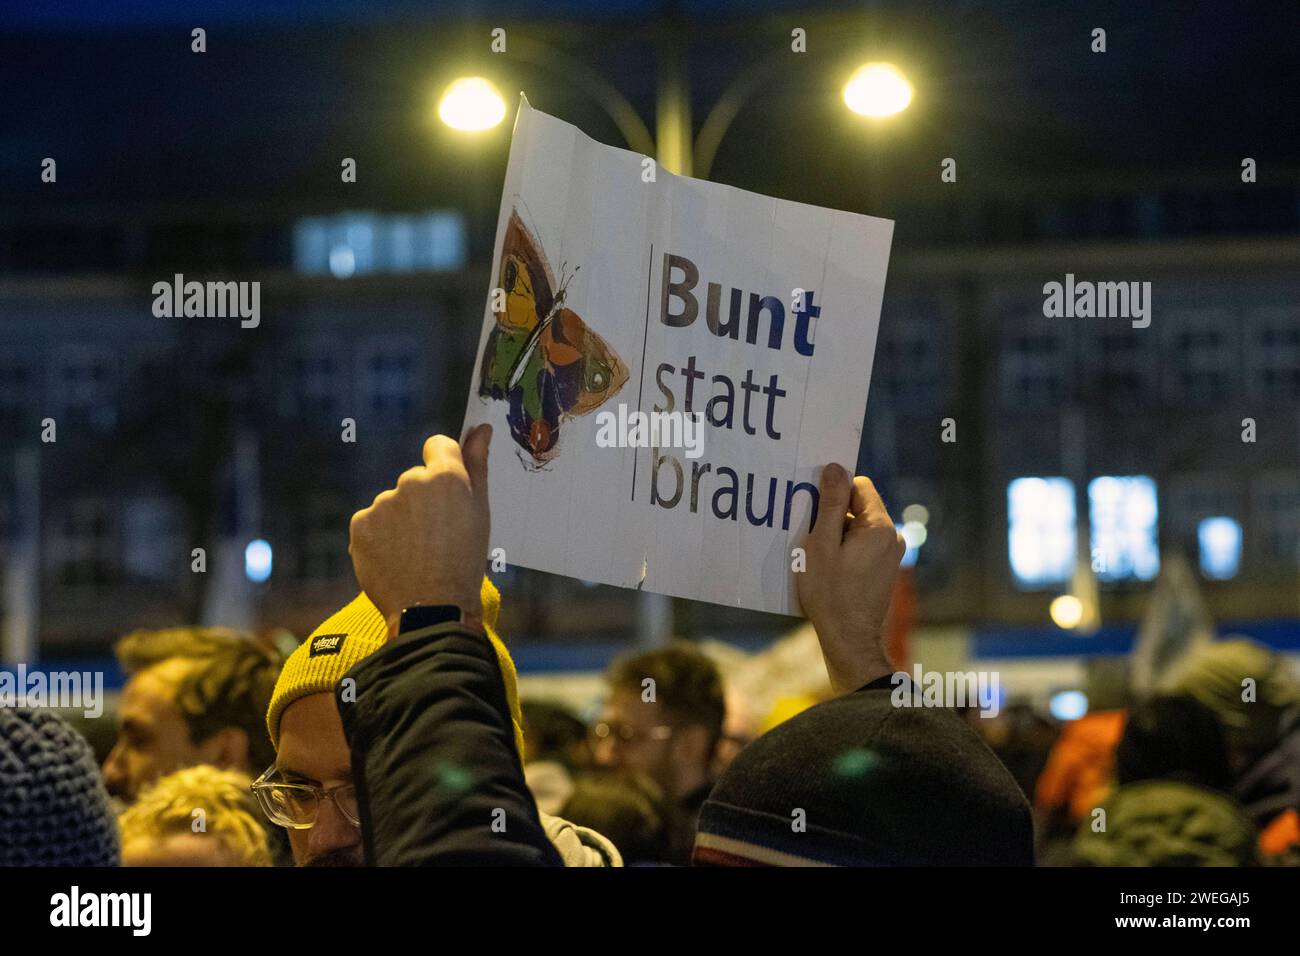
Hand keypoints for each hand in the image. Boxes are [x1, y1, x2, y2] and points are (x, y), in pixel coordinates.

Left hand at [349, 424, 492, 635]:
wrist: (432, 608)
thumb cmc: (465, 561)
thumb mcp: (480, 512)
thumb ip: (477, 464)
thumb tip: (481, 429)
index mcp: (446, 476)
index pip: (439, 446)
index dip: (444, 467)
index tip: (447, 493)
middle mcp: (410, 482)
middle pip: (415, 480)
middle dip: (423, 501)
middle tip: (436, 537)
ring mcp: (382, 503)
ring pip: (393, 503)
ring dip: (401, 521)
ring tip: (416, 553)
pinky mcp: (360, 524)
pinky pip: (372, 522)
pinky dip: (381, 537)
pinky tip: (396, 559)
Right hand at [797, 464, 905, 695]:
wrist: (849, 639)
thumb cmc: (830, 592)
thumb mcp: (822, 543)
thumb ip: (830, 503)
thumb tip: (835, 467)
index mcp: (880, 527)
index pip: (859, 486)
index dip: (834, 493)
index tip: (814, 509)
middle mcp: (892, 538)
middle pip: (859, 508)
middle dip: (833, 516)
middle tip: (810, 536)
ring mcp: (890, 556)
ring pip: (858, 529)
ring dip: (836, 535)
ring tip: (817, 556)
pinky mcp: (884, 571)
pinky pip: (862, 547)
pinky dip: (844, 551)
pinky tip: (827, 569)